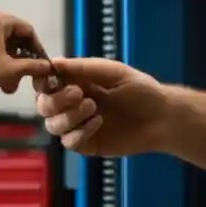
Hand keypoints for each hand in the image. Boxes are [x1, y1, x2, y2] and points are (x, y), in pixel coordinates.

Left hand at [0, 10, 53, 93]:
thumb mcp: (10, 70)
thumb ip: (32, 66)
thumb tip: (46, 66)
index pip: (26, 30)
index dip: (37, 48)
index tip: (40, 62)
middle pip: (12, 36)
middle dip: (20, 60)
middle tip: (22, 77)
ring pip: (0, 42)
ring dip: (8, 62)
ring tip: (7, 83)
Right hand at [33, 58, 167, 155]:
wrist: (163, 118)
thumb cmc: (141, 90)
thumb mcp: (113, 72)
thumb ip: (83, 68)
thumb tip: (54, 62)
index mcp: (76, 83)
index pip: (45, 83)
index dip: (42, 82)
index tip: (50, 79)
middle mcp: (73, 104)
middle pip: (44, 106)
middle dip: (55, 100)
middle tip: (78, 94)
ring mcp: (78, 126)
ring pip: (53, 125)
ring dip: (69, 116)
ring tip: (93, 108)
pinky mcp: (87, 144)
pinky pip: (69, 142)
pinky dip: (80, 132)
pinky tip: (98, 124)